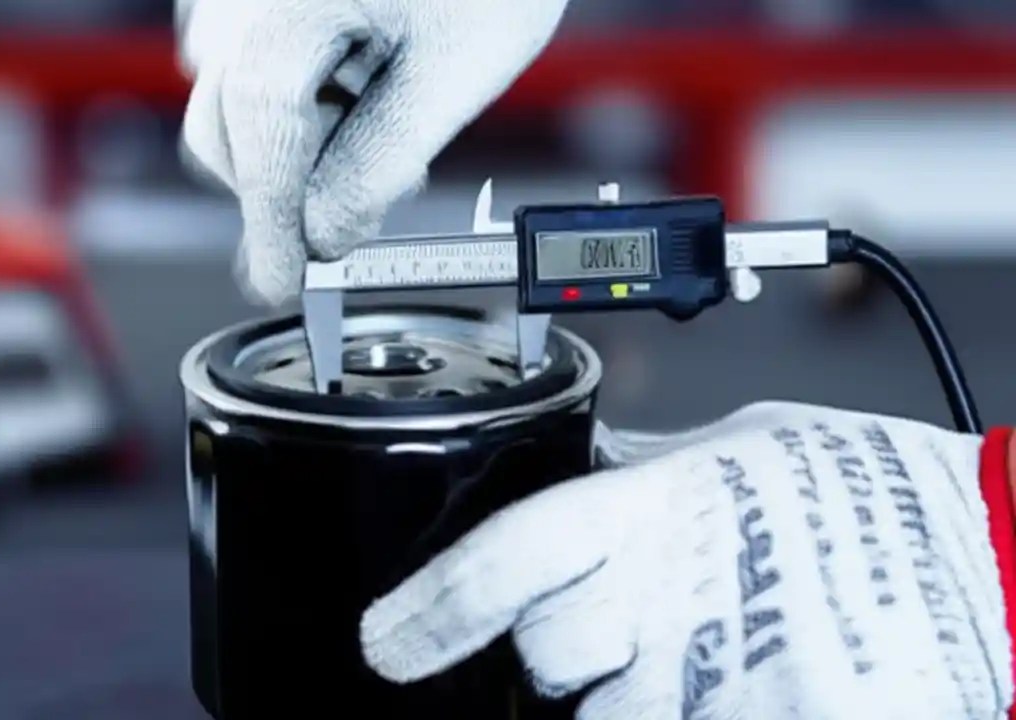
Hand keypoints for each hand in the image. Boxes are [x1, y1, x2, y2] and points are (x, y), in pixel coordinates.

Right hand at [175, 0, 570, 304]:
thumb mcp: (451, 74)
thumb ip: (379, 163)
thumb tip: (325, 233)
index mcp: (279, 13)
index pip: (259, 148)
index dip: (273, 227)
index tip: (284, 281)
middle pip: (230, 133)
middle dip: (293, 183)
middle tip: (370, 204)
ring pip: (238, 103)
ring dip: (300, 137)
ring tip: (386, 106)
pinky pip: (250, 63)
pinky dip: (298, 94)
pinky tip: (361, 74)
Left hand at [359, 401, 1014, 718]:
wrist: (994, 555)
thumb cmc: (873, 495)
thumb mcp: (738, 457)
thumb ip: (644, 483)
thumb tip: (578, 484)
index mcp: (658, 508)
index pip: (508, 557)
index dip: (433, 605)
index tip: (385, 641)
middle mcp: (674, 594)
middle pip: (547, 657)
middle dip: (559, 653)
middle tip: (618, 630)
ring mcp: (722, 675)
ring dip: (627, 699)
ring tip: (698, 652)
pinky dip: (693, 712)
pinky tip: (733, 680)